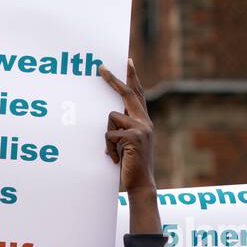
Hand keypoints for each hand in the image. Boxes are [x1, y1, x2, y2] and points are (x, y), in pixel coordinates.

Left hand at [100, 59, 154, 195]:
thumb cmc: (130, 166)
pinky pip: (110, 134)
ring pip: (111, 117)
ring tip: (114, 154)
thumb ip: (122, 129)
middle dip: (113, 79)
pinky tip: (115, 159)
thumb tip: (109, 116)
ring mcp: (141, 128)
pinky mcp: (134, 137)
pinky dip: (108, 148)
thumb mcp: (126, 144)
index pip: (137, 94)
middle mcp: (145, 121)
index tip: (127, 62)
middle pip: (128, 93)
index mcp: (143, 121)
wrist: (140, 185)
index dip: (132, 78)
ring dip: (108, 138)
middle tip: (100, 67)